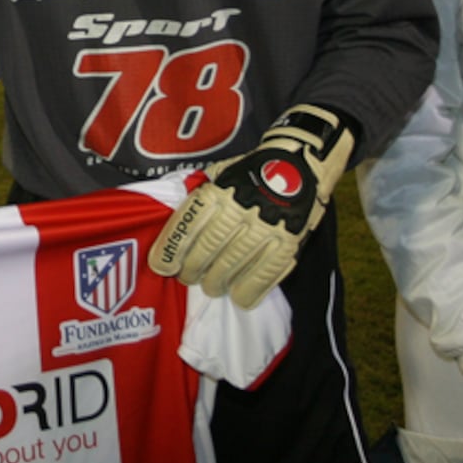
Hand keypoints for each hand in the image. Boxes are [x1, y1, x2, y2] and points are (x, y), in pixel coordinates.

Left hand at [149, 105, 355, 308]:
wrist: (299, 167)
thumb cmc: (250, 174)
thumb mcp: (220, 175)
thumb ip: (200, 199)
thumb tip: (176, 230)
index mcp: (219, 192)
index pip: (188, 225)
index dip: (172, 249)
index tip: (162, 266)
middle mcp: (241, 210)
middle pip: (209, 249)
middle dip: (193, 269)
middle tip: (188, 277)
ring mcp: (266, 229)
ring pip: (233, 265)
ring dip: (217, 282)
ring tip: (212, 286)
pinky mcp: (288, 244)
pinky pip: (264, 274)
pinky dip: (249, 290)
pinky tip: (239, 296)